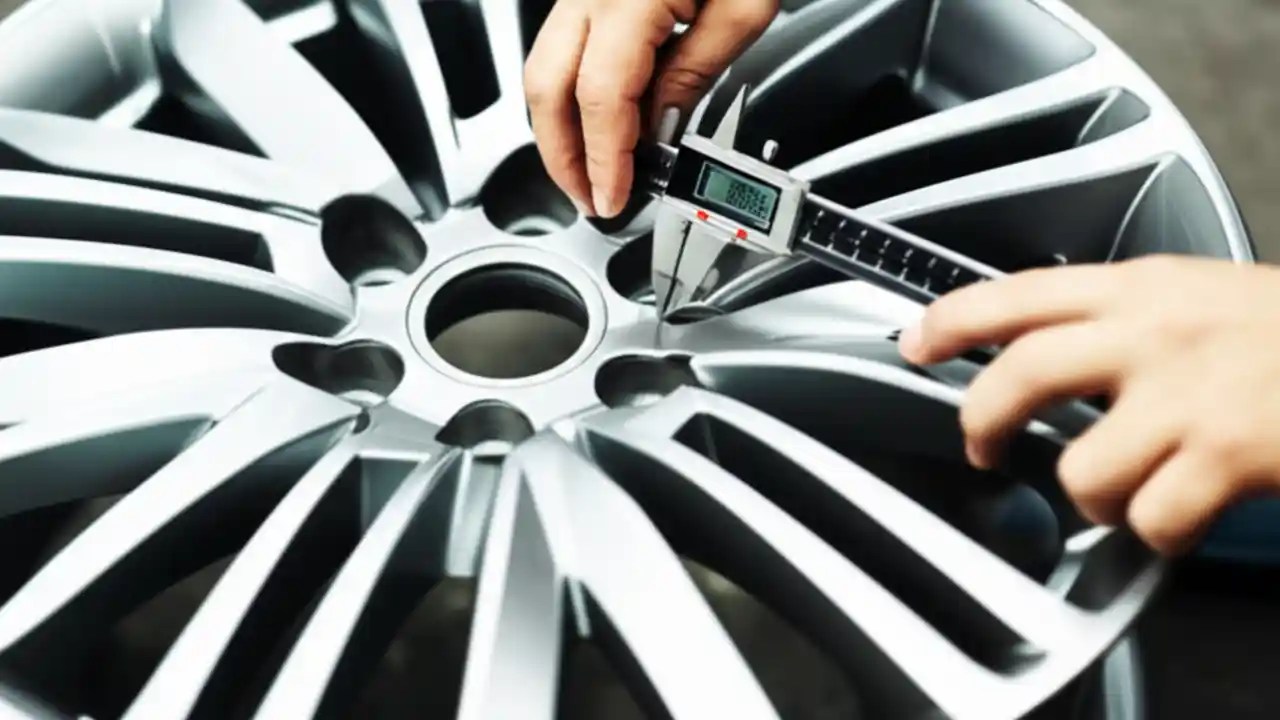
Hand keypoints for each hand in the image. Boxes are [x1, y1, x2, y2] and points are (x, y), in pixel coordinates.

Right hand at [524, 0, 777, 217]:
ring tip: (592, 170)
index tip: (613, 198)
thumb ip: (694, 73)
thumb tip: (661, 126)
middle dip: (561, 156)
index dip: (604, 160)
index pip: (601, 102)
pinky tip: (598, 121)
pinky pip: (561, 48)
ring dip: (560, 128)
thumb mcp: (743, 8)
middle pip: (545, 90)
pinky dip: (570, 94)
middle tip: (589, 197)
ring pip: (542, 70)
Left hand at [898, 256, 1279, 554]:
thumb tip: (1052, 353)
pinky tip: (1179, 513)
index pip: (1018, 293)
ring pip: (1080, 469)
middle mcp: (1154, 333)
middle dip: (981, 423)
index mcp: (1144, 289)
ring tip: (1124, 491)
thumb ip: (1127, 319)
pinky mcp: (1226, 454)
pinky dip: (1156, 531)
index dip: (952, 319)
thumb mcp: (1202, 296)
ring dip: (1094, 497)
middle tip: (983, 448)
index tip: (917, 342)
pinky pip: (1148, 519)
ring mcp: (1189, 394)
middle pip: (1019, 375)